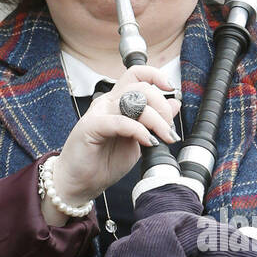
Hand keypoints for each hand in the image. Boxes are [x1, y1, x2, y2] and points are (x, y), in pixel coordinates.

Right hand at [52, 63, 181, 208]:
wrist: (80, 182)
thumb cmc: (104, 162)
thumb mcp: (139, 140)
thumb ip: (154, 122)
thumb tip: (175, 103)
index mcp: (119, 102)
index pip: (136, 75)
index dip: (155, 75)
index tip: (171, 88)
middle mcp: (108, 103)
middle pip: (140, 87)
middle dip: (162, 107)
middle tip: (168, 130)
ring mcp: (99, 112)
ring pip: (133, 102)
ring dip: (155, 121)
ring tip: (162, 138)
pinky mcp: (91, 126)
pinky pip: (120, 121)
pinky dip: (138, 131)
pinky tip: (148, 142)